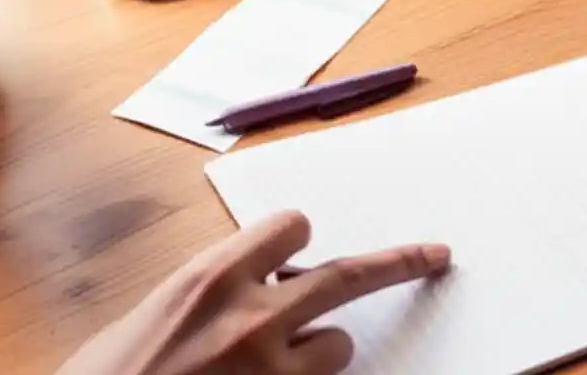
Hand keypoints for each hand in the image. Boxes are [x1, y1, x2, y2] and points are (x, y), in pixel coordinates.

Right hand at [59, 211, 451, 374]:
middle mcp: (251, 316)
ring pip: (338, 343)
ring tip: (272, 367)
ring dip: (318, 350)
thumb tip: (243, 290)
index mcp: (211, 277)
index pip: (291, 227)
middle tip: (432, 256)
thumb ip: (209, 292)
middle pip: (347, 275)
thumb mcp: (155, 313)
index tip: (301, 250)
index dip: (296, 240)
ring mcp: (273, 369)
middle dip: (397, 263)